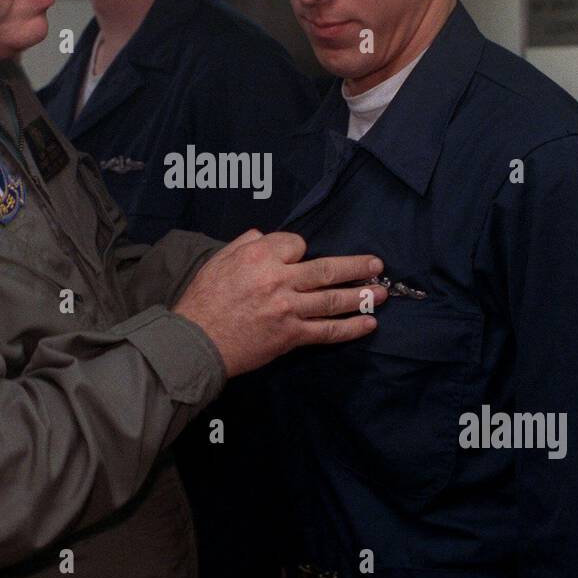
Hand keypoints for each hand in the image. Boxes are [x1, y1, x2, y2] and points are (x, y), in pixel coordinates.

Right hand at [174, 229, 385, 377]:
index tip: (300, 258)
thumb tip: (266, 237)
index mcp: (259, 256)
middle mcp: (278, 279)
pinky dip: (350, 328)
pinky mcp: (290, 335)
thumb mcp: (219, 260)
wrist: (196, 341)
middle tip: (376, 265)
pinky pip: (326, 330)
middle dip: (356, 266)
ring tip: (382, 292)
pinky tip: (368, 324)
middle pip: (327, 269)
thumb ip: (245, 243)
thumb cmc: (204, 299)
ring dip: (362, 295)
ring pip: (333, 299)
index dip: (300, 250)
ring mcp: (288, 309)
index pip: (296, 244)